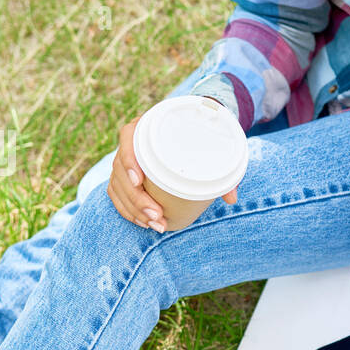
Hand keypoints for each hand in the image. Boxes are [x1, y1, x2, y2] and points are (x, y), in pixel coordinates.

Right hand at [107, 113, 238, 230]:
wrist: (191, 128)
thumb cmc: (200, 136)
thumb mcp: (212, 145)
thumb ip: (223, 169)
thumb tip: (231, 199)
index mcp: (147, 125)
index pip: (128, 138)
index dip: (129, 160)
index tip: (138, 181)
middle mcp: (132, 142)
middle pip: (120, 169)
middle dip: (136, 198)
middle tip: (156, 215)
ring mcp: (125, 160)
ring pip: (118, 186)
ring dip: (134, 209)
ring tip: (155, 224)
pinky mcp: (124, 176)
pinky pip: (117, 195)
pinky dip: (128, 211)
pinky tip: (143, 223)